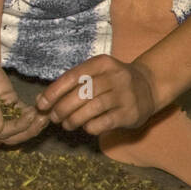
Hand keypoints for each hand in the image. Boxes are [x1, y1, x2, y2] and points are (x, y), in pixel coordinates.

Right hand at [0, 36, 47, 144]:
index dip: (16, 127)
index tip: (29, 115)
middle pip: (9, 134)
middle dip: (27, 130)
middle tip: (42, 120)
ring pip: (17, 125)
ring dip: (31, 123)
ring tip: (46, 115)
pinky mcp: (5, 98)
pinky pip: (20, 111)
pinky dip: (31, 112)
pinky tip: (42, 107)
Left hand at [36, 54, 157, 134]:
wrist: (149, 87)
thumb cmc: (111, 82)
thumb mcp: (94, 75)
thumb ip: (69, 85)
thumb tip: (41, 100)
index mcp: (102, 63)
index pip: (72, 77)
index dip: (54, 92)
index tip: (42, 104)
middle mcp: (115, 76)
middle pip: (81, 93)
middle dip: (62, 108)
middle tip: (54, 117)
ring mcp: (125, 95)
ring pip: (92, 108)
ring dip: (74, 119)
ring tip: (66, 124)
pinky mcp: (131, 113)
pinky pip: (104, 122)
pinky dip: (90, 127)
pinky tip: (86, 127)